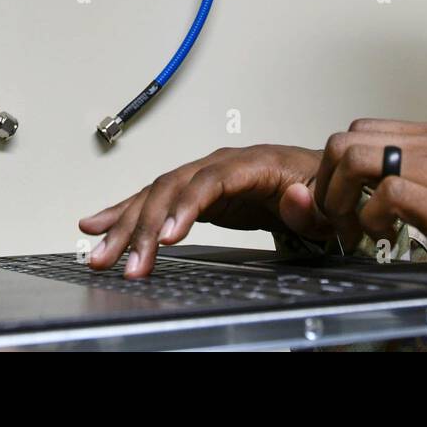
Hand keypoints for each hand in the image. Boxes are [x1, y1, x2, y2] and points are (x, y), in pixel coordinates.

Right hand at [78, 144, 332, 277]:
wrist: (322, 180)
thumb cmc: (323, 191)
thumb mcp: (329, 203)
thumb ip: (311, 204)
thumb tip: (293, 196)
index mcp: (256, 164)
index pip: (213, 180)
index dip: (186, 206)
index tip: (168, 235)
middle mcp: (223, 164)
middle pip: (174, 187)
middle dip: (145, 225)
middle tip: (127, 262)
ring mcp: (206, 175)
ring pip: (157, 194)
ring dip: (125, 224)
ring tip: (100, 254)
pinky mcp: (197, 192)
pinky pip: (156, 199)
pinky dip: (125, 211)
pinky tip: (97, 224)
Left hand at [313, 119, 426, 301]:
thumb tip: (392, 192)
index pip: (361, 128)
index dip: (337, 168)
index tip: (342, 204)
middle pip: (345, 137)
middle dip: (326, 182)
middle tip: (340, 220)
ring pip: (354, 155)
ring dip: (340, 200)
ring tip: (357, 231)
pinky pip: (386, 194)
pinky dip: (371, 221)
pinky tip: (388, 239)